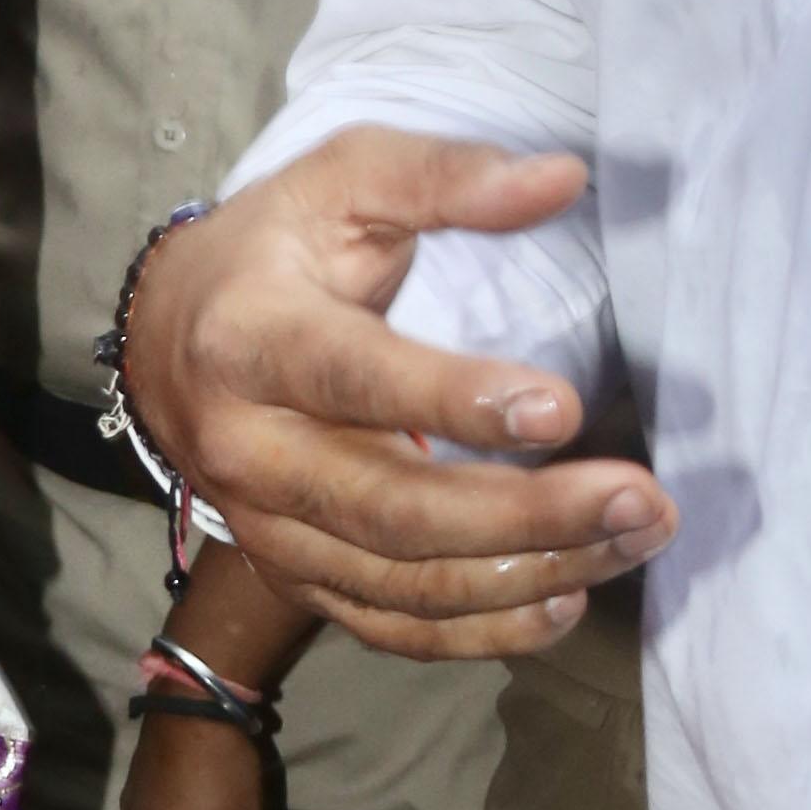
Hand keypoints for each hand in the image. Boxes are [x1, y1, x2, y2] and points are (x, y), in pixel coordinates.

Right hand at [123, 137, 673, 658]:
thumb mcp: (343, 179)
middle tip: (640, 498)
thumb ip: (445, 177)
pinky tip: (566, 600)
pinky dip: (480, 632)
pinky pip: (387, 626)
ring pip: (401, 582)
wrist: (170, 339)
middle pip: (389, 509)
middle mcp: (250, 450)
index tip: (560, 408)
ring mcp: (268, 526)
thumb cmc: (274, 249)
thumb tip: (562, 178)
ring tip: (632, 539)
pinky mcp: (293, 574)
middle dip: (525, 514)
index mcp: (252, 340)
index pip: (353, 381)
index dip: (453, 402)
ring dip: (528, 573)